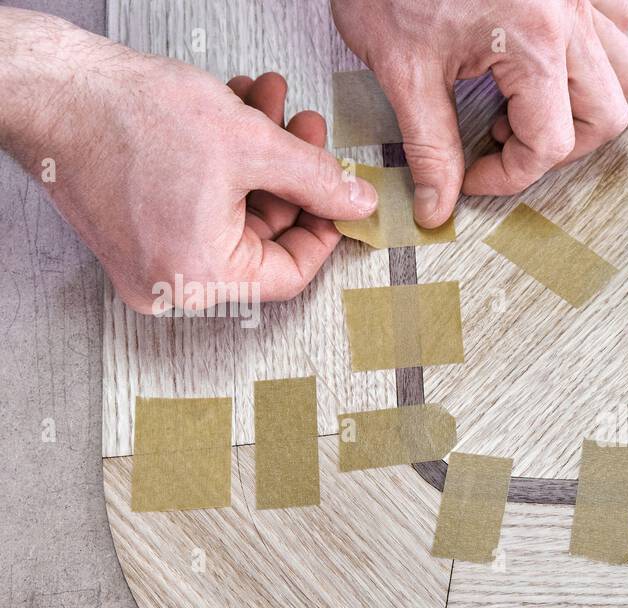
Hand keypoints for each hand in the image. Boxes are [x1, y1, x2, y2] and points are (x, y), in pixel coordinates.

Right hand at [0, 11, 377, 313]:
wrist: (51, 87)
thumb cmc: (124, 116)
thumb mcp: (251, 144)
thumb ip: (317, 179)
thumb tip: (357, 202)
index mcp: (199, 278)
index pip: (289, 273)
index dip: (323, 227)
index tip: (340, 196)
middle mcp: (170, 282)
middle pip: (261, 237)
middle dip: (289, 174)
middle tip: (307, 130)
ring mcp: (150, 259)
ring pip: (233, 212)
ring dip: (261, 156)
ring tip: (270, 105)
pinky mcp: (136, 230)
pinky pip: (200, 205)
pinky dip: (225, 162)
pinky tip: (238, 114)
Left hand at [331, 0, 627, 226]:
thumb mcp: (401, 67)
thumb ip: (428, 144)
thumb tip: (436, 203)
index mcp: (534, 41)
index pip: (548, 144)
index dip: (508, 176)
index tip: (474, 177)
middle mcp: (568, 16)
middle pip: (605, 115)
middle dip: (558, 146)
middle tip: (508, 144)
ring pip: (625, 68)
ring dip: (586, 100)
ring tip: (531, 102)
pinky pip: (615, 19)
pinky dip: (594, 48)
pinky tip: (548, 56)